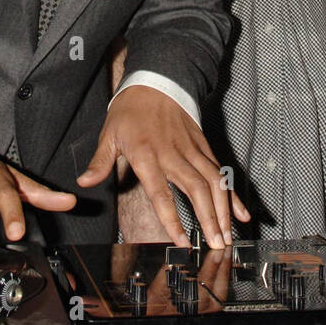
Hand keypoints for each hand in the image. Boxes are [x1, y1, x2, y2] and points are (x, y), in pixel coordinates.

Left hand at [77, 85, 249, 248]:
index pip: (162, 194)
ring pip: (214, 182)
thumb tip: (84, 182)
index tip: (182, 241)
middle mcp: (173, 154)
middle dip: (209, 219)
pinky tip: (241, 212)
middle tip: (217, 245)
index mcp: (147, 155)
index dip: (173, 219)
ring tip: (229, 235)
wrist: (157, 80)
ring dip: (224, 210)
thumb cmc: (131, 109)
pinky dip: (232, 193)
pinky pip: (221, 172)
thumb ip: (100, 161)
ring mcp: (192, 150)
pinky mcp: (204, 145)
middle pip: (197, 190)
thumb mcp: (110, 133)